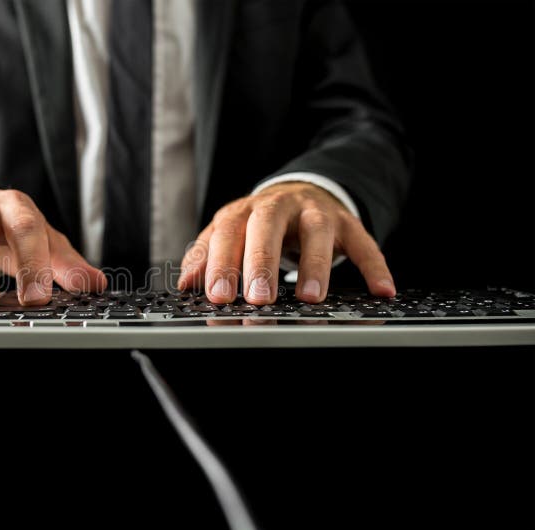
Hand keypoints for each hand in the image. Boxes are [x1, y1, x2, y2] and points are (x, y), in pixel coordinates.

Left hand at [177, 182, 395, 303]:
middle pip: (267, 227)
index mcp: (245, 211)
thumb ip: (207, 255)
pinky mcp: (349, 222)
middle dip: (261, 262)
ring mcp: (316, 211)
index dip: (221, 262)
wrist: (301, 193)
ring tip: (311, 297)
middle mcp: (279, 206)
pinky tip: (382, 290)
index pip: (228, 232)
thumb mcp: (230, 233)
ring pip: (317, 232)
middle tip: (258, 298)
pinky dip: (375, 266)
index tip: (217, 294)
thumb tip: (185, 283)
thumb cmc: (259, 223)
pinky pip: (365, 243)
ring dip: (315, 265)